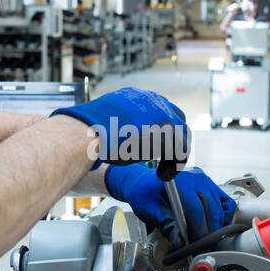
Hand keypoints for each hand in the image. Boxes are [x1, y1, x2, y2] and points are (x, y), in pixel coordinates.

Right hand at [51, 87, 189, 168]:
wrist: (89, 131)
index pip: (159, 109)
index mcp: (136, 96)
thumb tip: (109, 134)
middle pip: (176, 119)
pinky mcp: (169, 131)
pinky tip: (163, 174)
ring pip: (181, 135)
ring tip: (164, 169)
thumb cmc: (88, 129)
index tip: (156, 144)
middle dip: (173, 139)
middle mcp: (153, 101)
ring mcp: (163, 114)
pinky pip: (181, 150)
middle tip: (166, 157)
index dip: (160, 128)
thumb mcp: (104, 121)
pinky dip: (174, 164)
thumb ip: (115, 124)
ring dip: (174, 153)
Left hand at [105, 165, 236, 247]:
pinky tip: (215, 228)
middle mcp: (196, 178)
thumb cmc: (145, 195)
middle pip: (211, 209)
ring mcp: (206, 181)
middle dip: (207, 232)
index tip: (195, 245)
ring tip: (205, 242)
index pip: (196, 209)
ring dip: (215, 227)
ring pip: (220, 208)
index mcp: (180, 180)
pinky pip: (225, 203)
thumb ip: (167, 226)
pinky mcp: (211, 187)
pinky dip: (224, 217)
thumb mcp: (151, 211)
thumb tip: (180, 244)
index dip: (198, 230)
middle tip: (201, 249)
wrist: (143, 183)